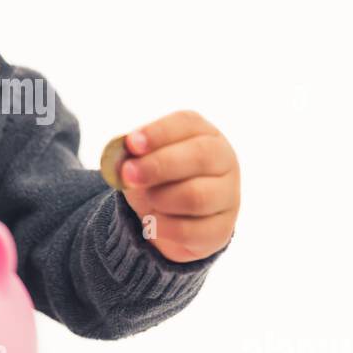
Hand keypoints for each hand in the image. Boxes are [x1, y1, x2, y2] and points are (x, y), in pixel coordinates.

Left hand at [118, 110, 239, 262]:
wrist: (170, 219)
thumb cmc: (157, 180)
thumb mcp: (143, 162)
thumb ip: (134, 156)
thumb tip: (124, 157)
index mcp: (205, 134)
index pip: (188, 123)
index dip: (158, 132)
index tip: (131, 143)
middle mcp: (224, 161)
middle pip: (199, 156)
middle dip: (159, 165)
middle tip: (128, 174)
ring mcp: (228, 196)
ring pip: (196, 196)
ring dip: (161, 198)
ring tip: (148, 199)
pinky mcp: (221, 229)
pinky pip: (189, 230)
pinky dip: (162, 226)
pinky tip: (153, 221)